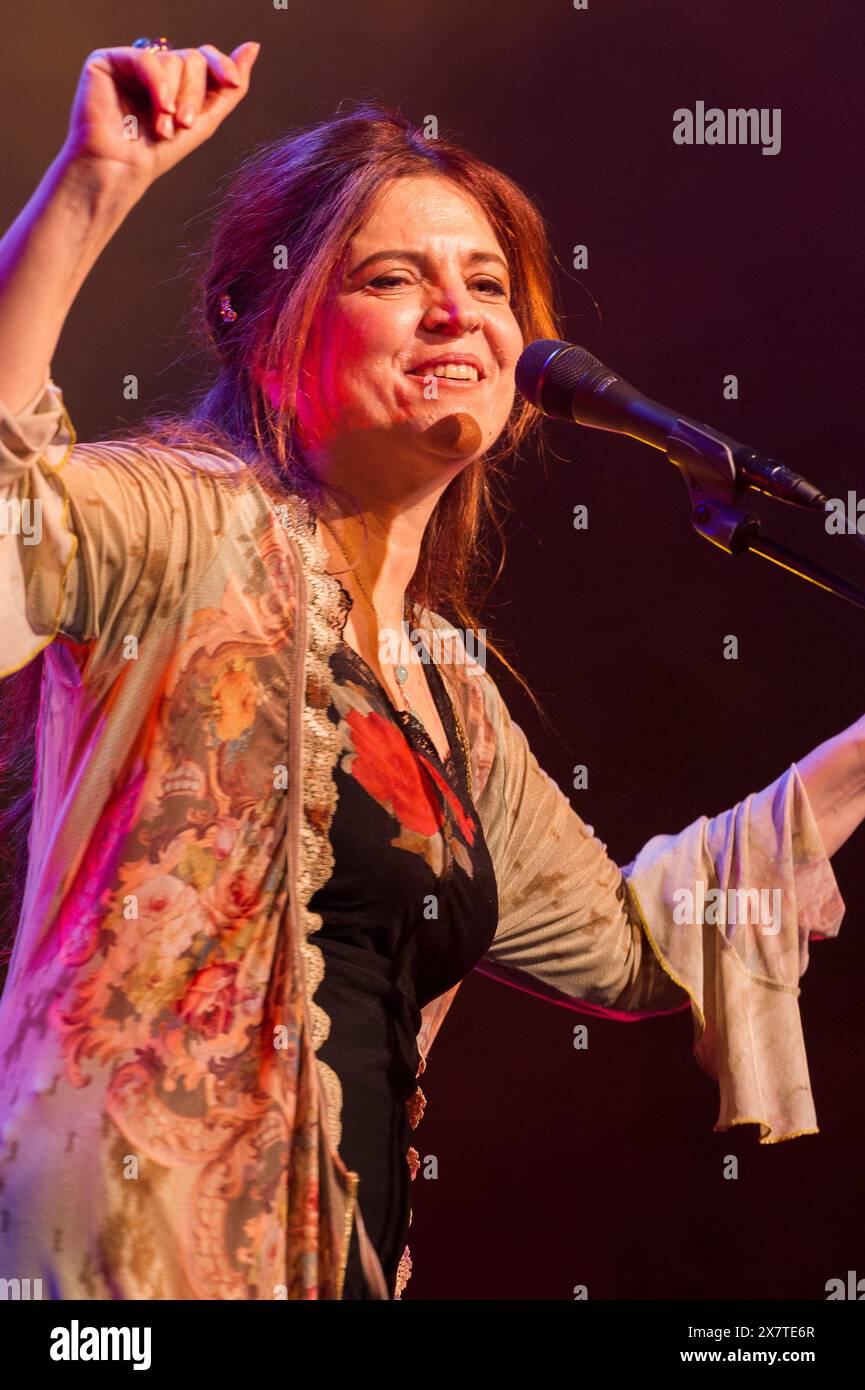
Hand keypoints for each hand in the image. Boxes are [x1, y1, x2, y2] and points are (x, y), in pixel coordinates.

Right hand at [59, 41, 260, 188]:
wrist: (121, 169)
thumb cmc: (157, 152)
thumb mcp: (205, 121)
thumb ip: (229, 88)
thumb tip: (253, 47)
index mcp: (177, 80)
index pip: (206, 57)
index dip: (222, 65)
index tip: (234, 82)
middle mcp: (156, 67)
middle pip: (192, 59)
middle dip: (194, 95)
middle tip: (185, 125)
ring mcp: (132, 62)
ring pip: (173, 60)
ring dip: (175, 98)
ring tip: (163, 128)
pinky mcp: (108, 60)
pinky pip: (147, 59)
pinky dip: (159, 85)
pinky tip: (161, 108)